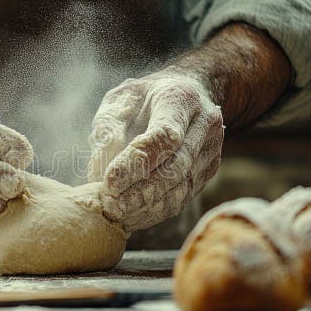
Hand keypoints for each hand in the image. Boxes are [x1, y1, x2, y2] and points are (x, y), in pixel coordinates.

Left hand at [88, 72, 223, 231]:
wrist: (185, 94)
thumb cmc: (145, 98)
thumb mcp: (120, 99)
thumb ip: (108, 128)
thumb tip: (99, 171)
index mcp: (180, 98)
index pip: (163, 137)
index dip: (135, 163)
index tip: (109, 182)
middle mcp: (204, 124)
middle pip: (175, 166)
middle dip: (140, 191)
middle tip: (110, 205)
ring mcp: (211, 149)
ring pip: (181, 187)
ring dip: (147, 205)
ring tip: (117, 214)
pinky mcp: (209, 171)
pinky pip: (183, 197)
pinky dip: (156, 211)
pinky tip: (133, 216)